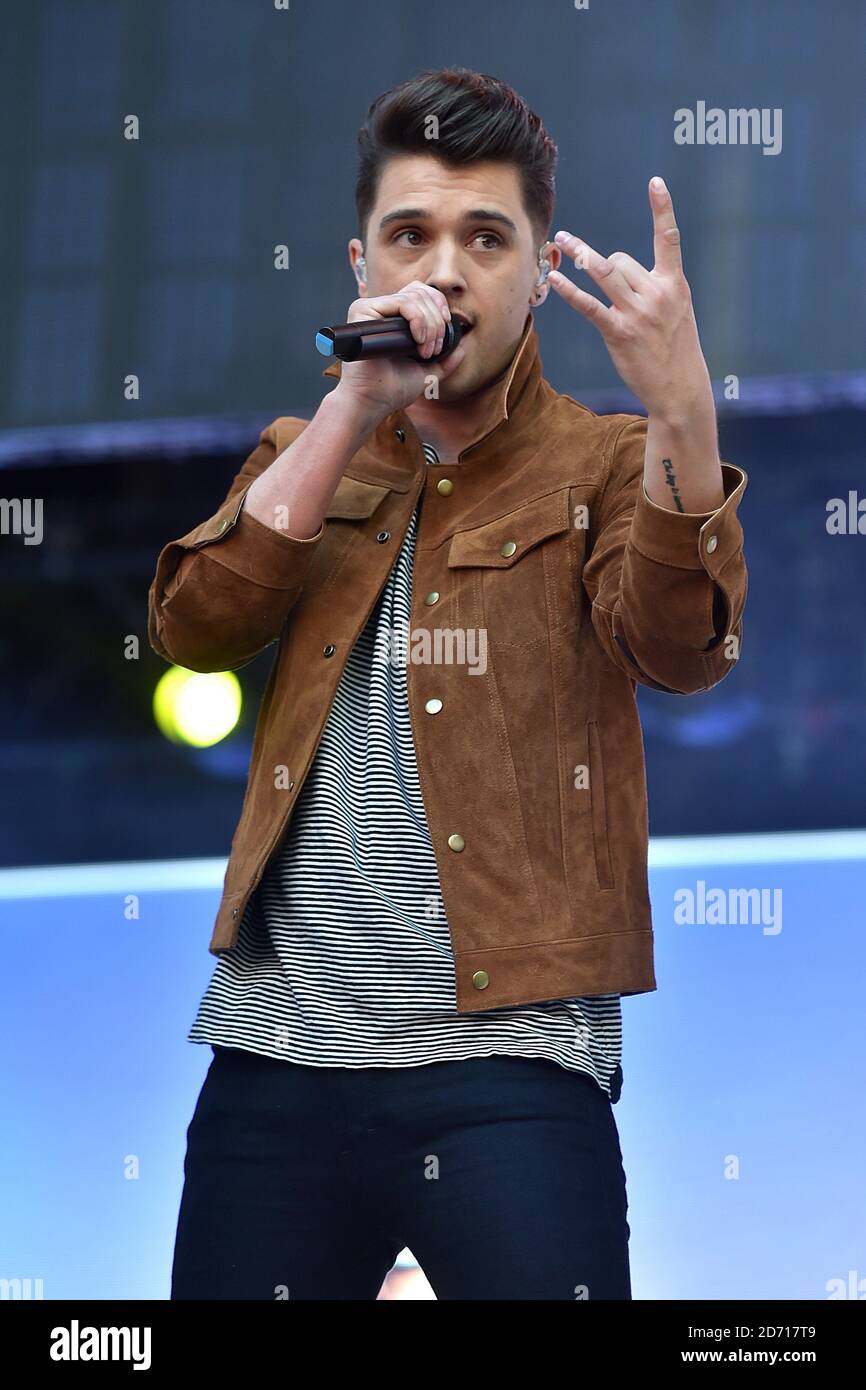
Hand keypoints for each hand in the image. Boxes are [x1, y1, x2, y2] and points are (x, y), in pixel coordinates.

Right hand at [333, 281, 465, 422]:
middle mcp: (381, 311)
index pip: (420, 293)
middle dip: (438, 320)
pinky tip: (419, 340)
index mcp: (393, 319)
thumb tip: (462, 348)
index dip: (438, 306)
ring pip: (414, 297)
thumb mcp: (427, 374)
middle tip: (434, 348)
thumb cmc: (392, 390)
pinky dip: (418, 319)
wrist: (372, 402)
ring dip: (430, 324)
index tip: (445, 331)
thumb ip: (445, 361)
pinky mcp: (363, 311)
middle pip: (420, 291)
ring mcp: (371, 309)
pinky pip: (402, 302)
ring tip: (426, 351)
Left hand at [548, 178, 713, 424]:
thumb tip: (620, 267)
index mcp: (675, 285)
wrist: (680, 389)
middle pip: (622, 260)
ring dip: (580, 254)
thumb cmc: (676, 350)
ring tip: (561, 240)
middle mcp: (658, 294)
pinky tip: (555, 279)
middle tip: (605, 289)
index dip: (663, 209)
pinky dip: (570, 290)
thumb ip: (655, 288)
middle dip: (607, 266)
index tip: (656, 182)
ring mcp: (638, 313)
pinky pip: (589, 305)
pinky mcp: (619, 332)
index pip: (669, 239)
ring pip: (605, 272)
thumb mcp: (676, 313)